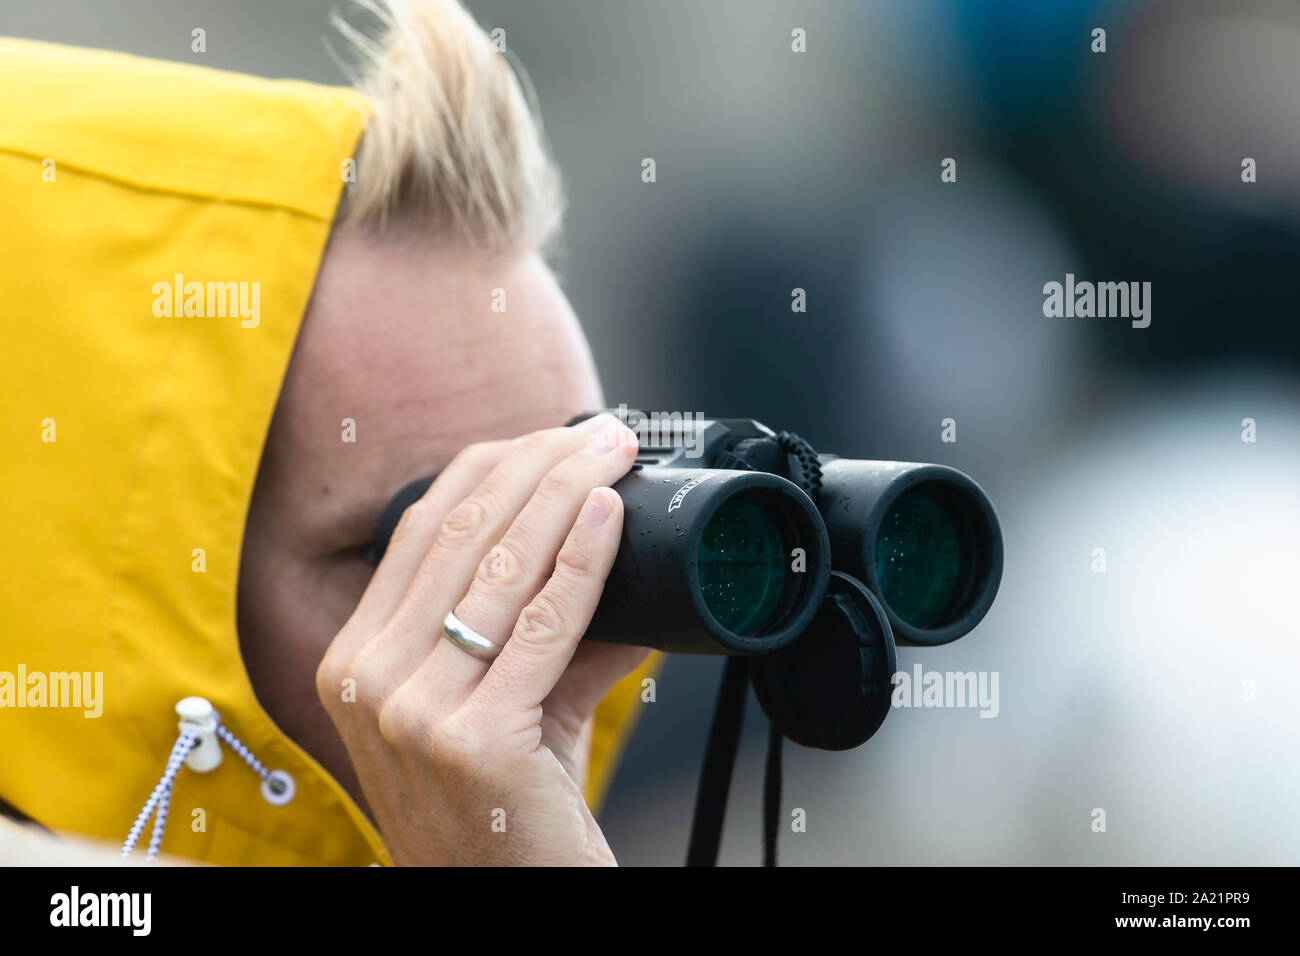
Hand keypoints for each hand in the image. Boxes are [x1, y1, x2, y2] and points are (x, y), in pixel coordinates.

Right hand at [316, 414, 648, 864]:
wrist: (505, 905)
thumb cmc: (503, 807)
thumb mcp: (504, 704)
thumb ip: (545, 632)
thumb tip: (610, 550)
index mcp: (355, 659)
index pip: (422, 528)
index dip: (493, 468)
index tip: (553, 438)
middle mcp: (367, 678)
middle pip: (464, 532)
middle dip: (542, 465)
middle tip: (605, 431)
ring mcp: (412, 710)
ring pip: (504, 566)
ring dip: (570, 493)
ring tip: (617, 453)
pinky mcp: (473, 739)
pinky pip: (543, 625)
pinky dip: (583, 561)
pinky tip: (610, 514)